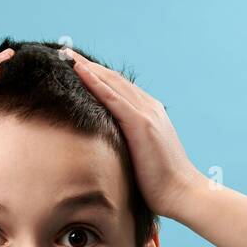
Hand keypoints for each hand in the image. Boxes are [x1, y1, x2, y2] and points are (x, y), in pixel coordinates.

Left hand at [67, 52, 203, 219]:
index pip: (119, 90)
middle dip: (88, 65)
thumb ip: (128, 148)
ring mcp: (146, 114)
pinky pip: (113, 97)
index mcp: (150, 115)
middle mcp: (149, 108)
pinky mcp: (141, 124)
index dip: (98, 76)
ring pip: (111, 83)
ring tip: (65, 54)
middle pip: (114, 80)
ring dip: (87, 67)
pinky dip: (95, 82)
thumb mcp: (142, 159)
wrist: (182, 194)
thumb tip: (109, 153)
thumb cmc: (161, 185)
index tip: (76, 66)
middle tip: (64, 52)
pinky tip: (79, 71)